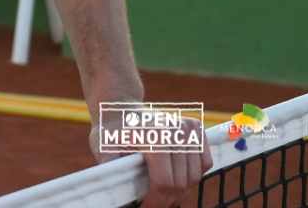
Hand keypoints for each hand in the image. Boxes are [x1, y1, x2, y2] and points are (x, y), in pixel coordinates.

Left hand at [85, 117, 208, 207]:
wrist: (122, 109)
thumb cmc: (111, 131)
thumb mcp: (103, 147)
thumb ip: (110, 167)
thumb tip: (113, 190)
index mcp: (153, 136)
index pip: (164, 182)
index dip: (156, 202)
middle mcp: (175, 130)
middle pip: (180, 182)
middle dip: (167, 200)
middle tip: (153, 205)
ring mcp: (188, 128)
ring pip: (194, 176)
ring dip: (180, 190)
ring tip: (164, 194)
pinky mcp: (196, 128)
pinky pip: (205, 163)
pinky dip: (193, 175)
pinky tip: (176, 178)